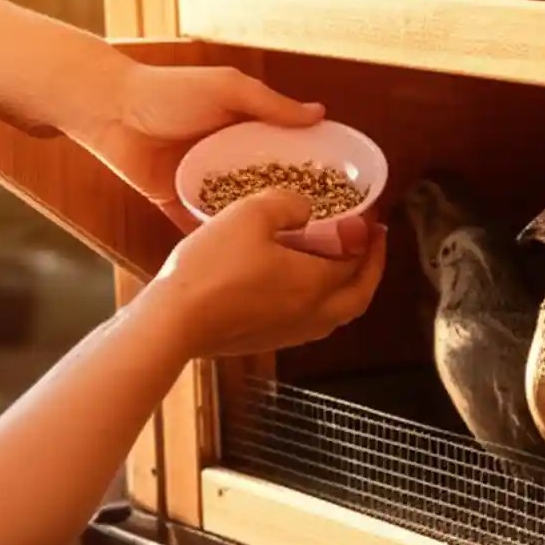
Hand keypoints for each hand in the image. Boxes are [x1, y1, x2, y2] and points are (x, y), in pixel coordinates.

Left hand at [75, 64, 324, 230]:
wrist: (108, 109)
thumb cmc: (169, 90)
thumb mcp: (228, 88)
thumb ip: (270, 104)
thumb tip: (319, 114)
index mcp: (248, 131)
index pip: (290, 153)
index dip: (314, 170)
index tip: (343, 192)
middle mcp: (232, 160)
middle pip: (269, 188)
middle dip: (291, 207)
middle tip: (320, 233)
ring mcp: (205, 184)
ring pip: (239, 211)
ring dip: (257, 227)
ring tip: (285, 251)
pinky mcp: (178, 203)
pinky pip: (202, 226)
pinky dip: (217, 240)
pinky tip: (240, 259)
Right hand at [140, 189, 386, 358]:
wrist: (173, 322)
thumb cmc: (211, 268)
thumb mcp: (251, 215)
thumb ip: (288, 204)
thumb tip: (306, 208)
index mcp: (316, 284)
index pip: (359, 261)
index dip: (368, 238)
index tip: (370, 219)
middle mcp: (312, 314)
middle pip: (360, 295)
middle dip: (372, 268)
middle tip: (371, 244)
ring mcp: (291, 333)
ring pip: (338, 313)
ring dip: (349, 287)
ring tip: (340, 261)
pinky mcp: (269, 341)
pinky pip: (312, 321)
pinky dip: (322, 300)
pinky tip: (300, 281)